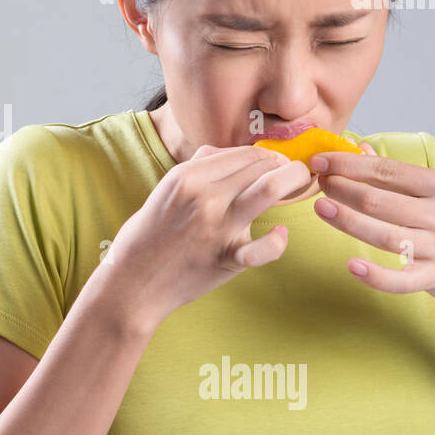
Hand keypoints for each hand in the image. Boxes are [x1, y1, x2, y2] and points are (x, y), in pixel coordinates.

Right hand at [98, 143, 311, 332]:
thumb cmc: (148, 235)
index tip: (276, 161)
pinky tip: (280, 234)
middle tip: (295, 171)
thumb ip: (196, 167)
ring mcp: (217, 227)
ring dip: (292, 181)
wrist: (133, 282)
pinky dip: (278, 241)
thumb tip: (228, 152)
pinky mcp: (226, 258)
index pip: (241, 153)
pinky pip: (263, 249)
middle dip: (284, 164)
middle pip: (259, 165)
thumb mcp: (165, 190)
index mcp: (186, 176)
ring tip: (301, 182)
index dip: (267, 154)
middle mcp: (203, 196)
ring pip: (268, 190)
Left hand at [310, 142, 434, 315]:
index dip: (348, 165)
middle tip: (317, 184)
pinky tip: (351, 265)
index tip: (321, 160)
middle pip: (379, 201)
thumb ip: (402, 176)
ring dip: (346, 221)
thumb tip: (359, 150)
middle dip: (341, 189)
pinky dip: (374, 274)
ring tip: (320, 209)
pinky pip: (399, 279)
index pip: (387, 171)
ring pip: (382, 235)